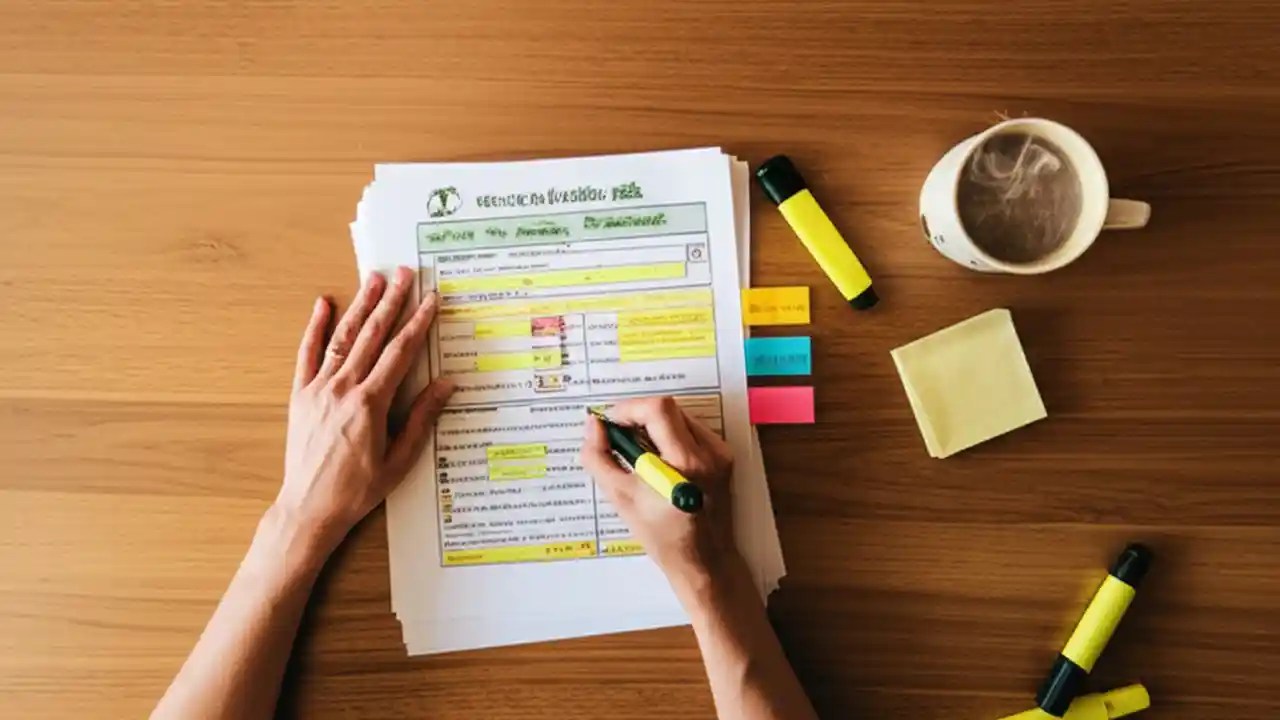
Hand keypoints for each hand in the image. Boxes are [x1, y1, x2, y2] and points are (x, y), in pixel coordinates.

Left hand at [275, 267, 453, 553]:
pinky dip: (315, 328)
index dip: (418, 323)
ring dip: (360, 306)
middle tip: (405, 274)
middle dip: (391, 302)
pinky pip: (307, 355)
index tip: (430, 301)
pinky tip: (323, 304)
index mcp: (371, 403)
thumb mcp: (400, 459)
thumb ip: (422, 418)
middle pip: (372, 335)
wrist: (310, 508)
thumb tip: (446, 385)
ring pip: (343, 338)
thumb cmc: (357, 490)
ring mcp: (319, 389)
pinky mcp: (300, 396)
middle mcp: (343, 389)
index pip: (400, 353)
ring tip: (374, 280)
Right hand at [580, 397, 742, 597]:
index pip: (657, 409)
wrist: (703, 561)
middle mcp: (708, 452)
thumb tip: (593, 426)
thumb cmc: (662, 537)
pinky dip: (670, 436)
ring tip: (637, 451)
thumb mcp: (621, 498)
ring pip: (680, 417)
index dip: (627, 409)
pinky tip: (658, 460)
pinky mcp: (724, 459)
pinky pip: (692, 432)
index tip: (610, 424)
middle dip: (637, 415)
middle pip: (667, 408)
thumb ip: (599, 458)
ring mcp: (720, 454)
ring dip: (654, 425)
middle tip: (619, 436)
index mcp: (685, 462)